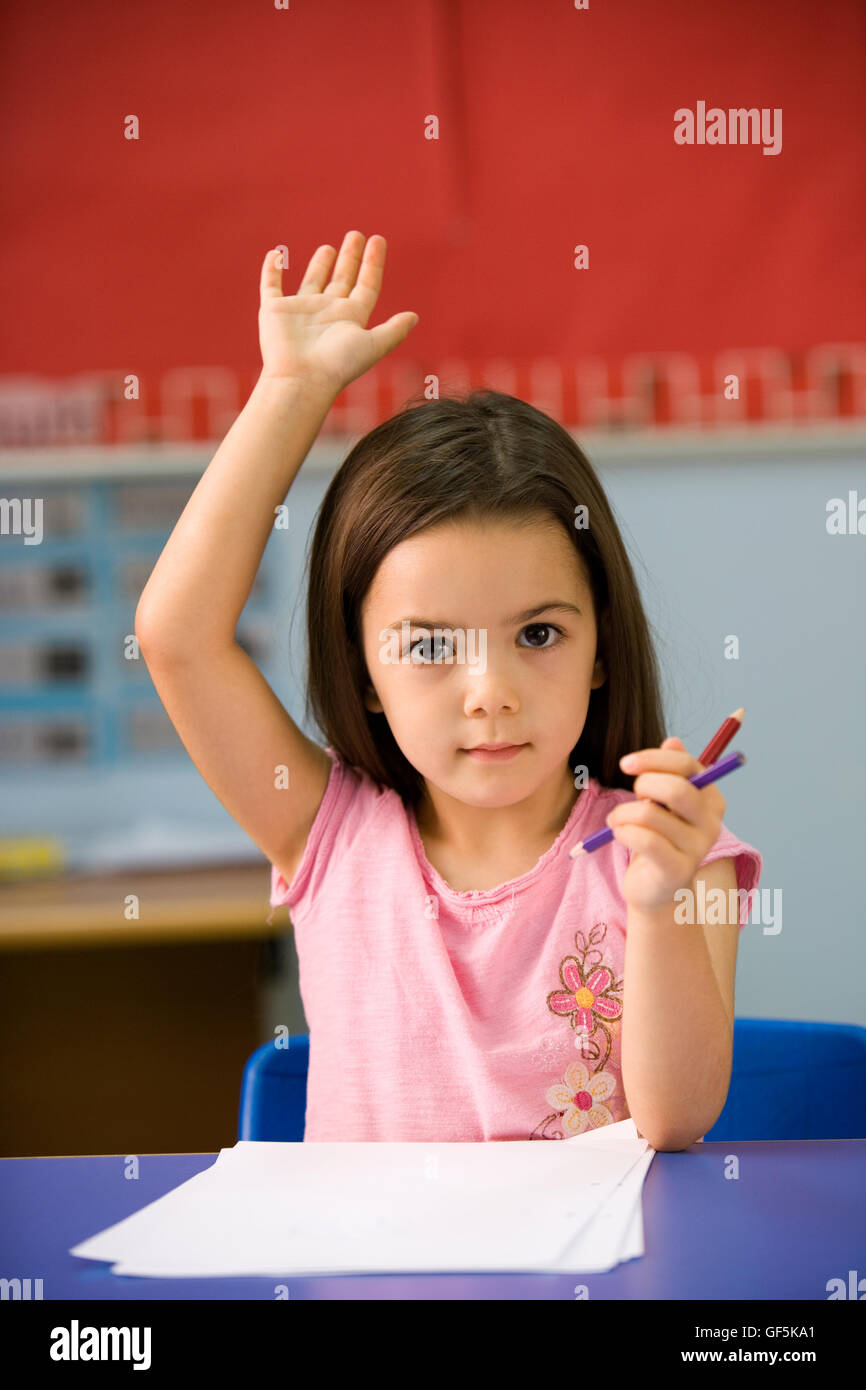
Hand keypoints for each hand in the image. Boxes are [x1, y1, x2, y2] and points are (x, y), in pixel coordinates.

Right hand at [258, 230, 418, 394]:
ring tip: (329, 247)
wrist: (301, 379)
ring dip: (320, 265)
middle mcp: (327, 313)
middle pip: (342, 279)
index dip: (373, 264)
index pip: (366, 285)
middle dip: (350, 258)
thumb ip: (394, 331)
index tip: (378, 240)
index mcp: (350, 318)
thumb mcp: (373, 345)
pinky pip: (271, 286)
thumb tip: (414, 317)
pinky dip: (271, 271)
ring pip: (313, 282)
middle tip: (356, 235)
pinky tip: (275, 255)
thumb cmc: (338, 364)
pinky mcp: (274, 311)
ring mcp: (301, 311)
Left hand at [605, 737, 724, 913]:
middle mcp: (711, 822)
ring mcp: (698, 848)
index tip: (626, 763)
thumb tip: (672, 741)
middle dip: (644, 785)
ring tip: (616, 820)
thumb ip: (669, 770)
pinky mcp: (678, 870)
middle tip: (631, 796)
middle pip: (676, 788)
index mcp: (711, 798)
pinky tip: (619, 834)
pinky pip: (644, 840)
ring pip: (650, 814)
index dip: (654, 759)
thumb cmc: (658, 835)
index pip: (688, 765)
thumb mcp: (662, 801)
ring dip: (623, 813)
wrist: (656, 888)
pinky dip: (623, 832)